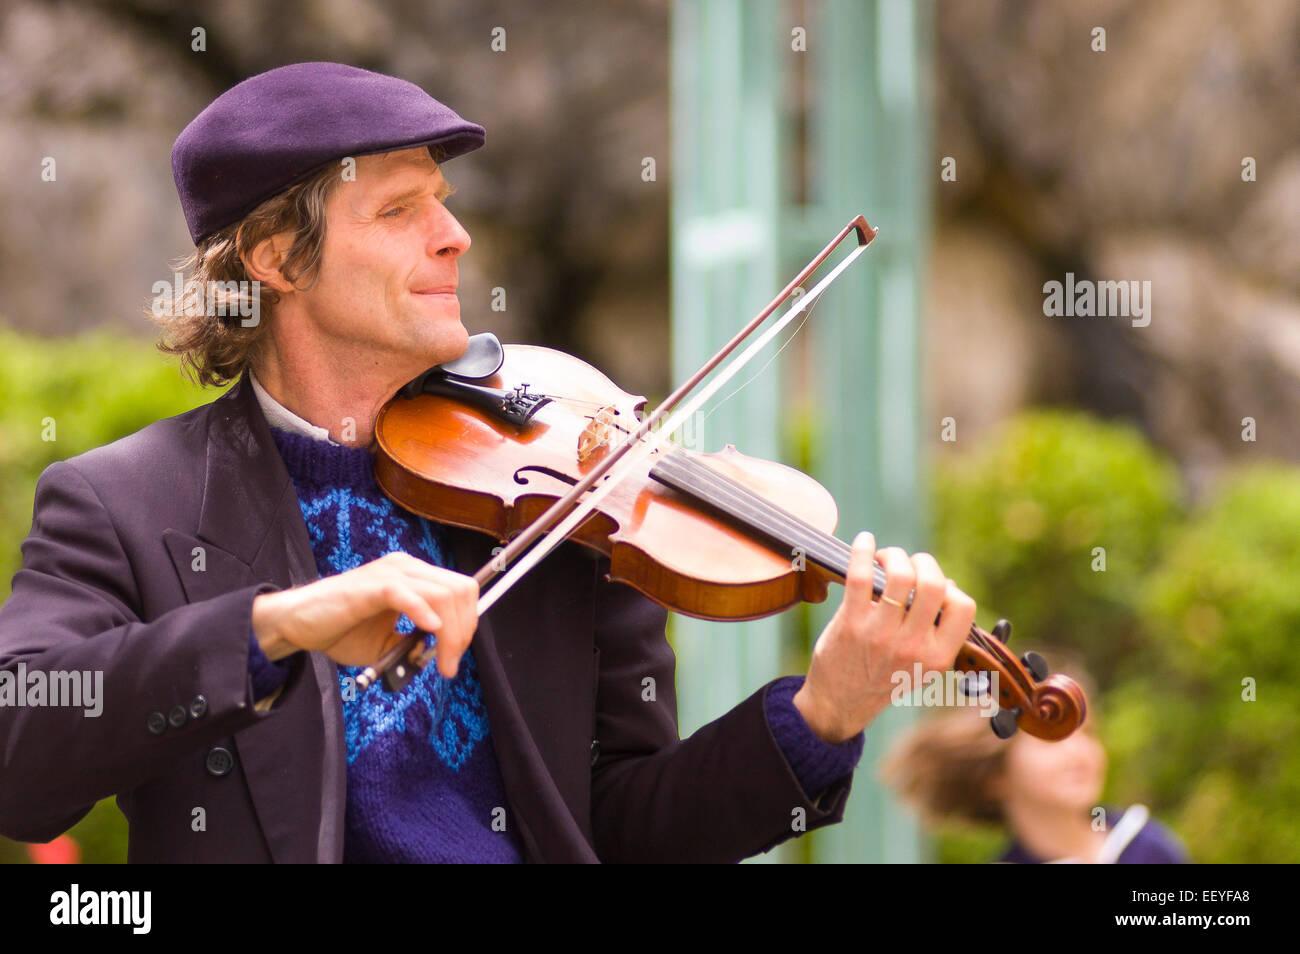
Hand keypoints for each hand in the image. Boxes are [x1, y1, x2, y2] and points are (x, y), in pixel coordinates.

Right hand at [251, 552, 478, 677]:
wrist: (299, 623)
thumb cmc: (340, 629)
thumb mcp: (387, 643)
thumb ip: (413, 646)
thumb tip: (436, 656)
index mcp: (414, 576)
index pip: (461, 589)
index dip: (468, 623)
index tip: (456, 655)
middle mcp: (407, 568)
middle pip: (459, 591)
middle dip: (464, 632)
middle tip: (450, 665)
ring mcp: (390, 573)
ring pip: (442, 593)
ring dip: (450, 634)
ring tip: (441, 663)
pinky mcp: (371, 586)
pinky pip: (405, 593)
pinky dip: (423, 613)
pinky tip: (429, 632)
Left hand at [793, 531, 975, 742]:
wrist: (841, 703)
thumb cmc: (883, 676)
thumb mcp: (923, 665)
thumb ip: (938, 632)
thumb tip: (944, 584)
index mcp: (937, 657)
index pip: (963, 607)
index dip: (951, 587)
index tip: (933, 585)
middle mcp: (912, 646)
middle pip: (933, 584)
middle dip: (923, 561)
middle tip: (909, 563)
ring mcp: (881, 634)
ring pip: (899, 575)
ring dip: (894, 555)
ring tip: (886, 557)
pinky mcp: (851, 623)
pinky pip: (860, 575)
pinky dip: (863, 550)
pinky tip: (864, 541)